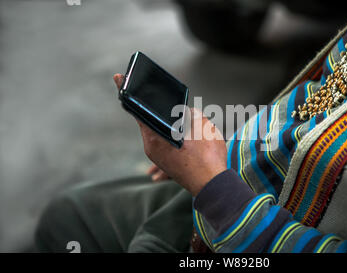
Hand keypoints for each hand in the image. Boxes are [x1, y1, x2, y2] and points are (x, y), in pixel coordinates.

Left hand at [114, 74, 226, 194]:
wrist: (213, 187)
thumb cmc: (207, 156)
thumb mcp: (203, 126)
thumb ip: (191, 114)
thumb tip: (185, 112)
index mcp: (155, 134)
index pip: (137, 108)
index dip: (128, 91)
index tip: (119, 78)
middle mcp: (151, 147)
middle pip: (150, 122)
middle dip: (157, 112)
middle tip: (163, 101)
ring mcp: (158, 158)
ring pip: (159, 138)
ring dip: (168, 130)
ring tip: (181, 125)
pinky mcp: (167, 167)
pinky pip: (166, 153)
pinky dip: (173, 146)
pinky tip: (179, 146)